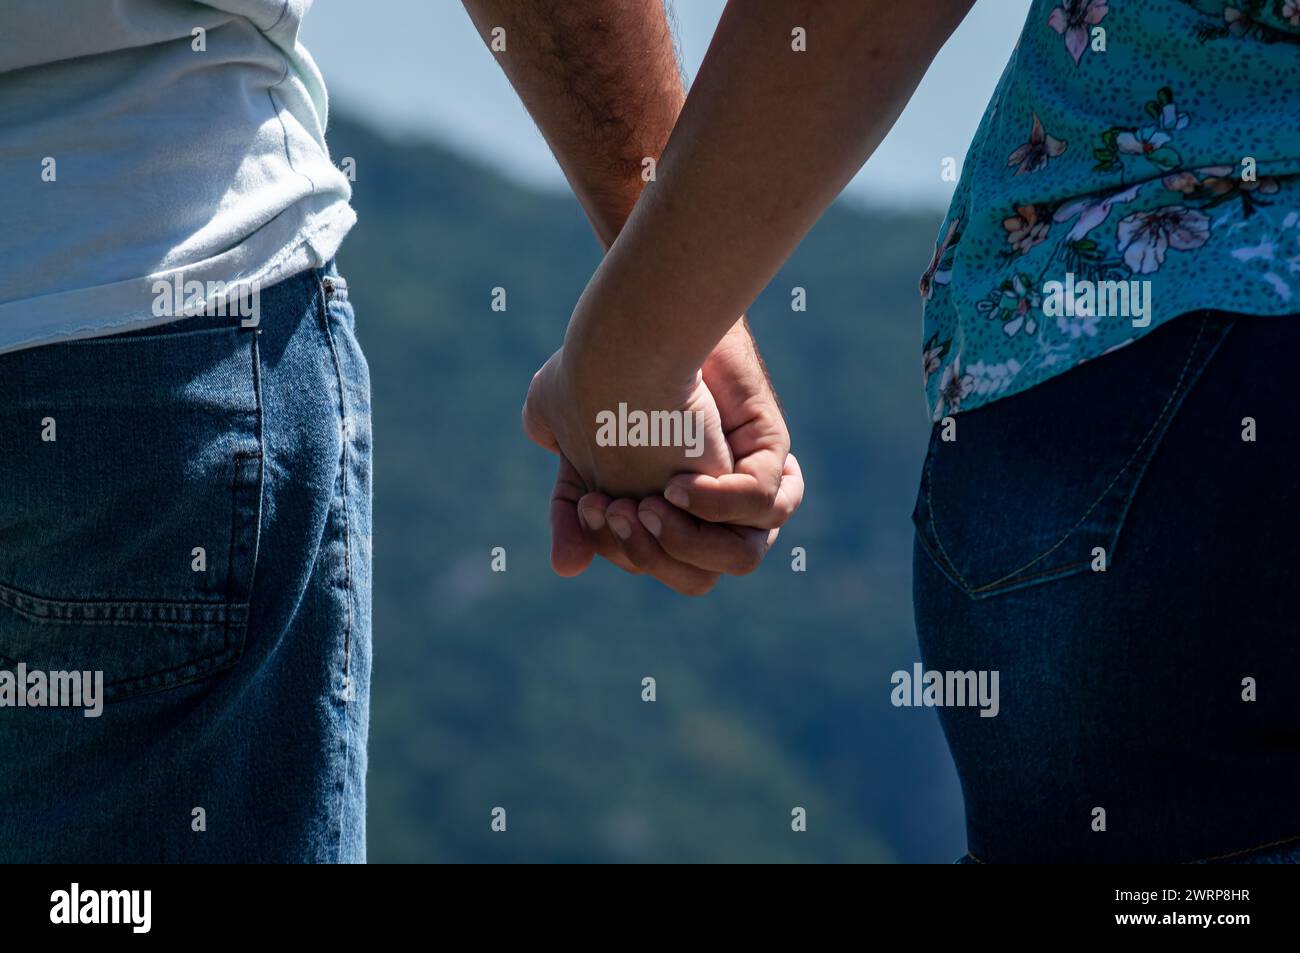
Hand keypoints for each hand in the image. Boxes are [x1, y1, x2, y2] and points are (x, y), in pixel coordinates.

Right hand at [539, 318, 803, 594]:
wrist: (634, 317)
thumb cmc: (593, 371)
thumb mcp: (568, 446)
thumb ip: (568, 508)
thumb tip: (567, 567)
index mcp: (667, 516)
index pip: (653, 566)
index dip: (620, 548)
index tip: (591, 506)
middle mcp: (714, 511)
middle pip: (696, 578)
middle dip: (649, 553)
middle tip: (617, 508)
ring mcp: (743, 487)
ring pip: (741, 557)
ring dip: (686, 541)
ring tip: (647, 503)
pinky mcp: (766, 454)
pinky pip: (760, 504)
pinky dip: (718, 503)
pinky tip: (676, 481)